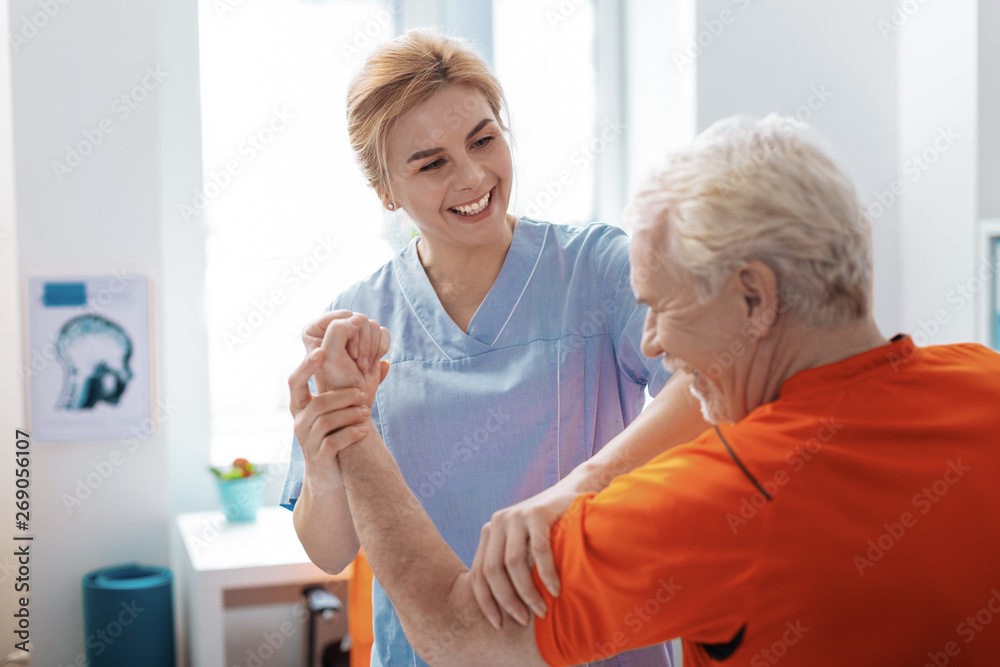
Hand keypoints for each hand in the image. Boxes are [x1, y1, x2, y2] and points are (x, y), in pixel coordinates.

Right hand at [288, 348, 371, 491]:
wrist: (330, 475)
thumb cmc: (337, 434)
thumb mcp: (341, 409)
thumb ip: (358, 386)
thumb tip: (386, 362)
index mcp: (300, 406)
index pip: (295, 381)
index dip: (306, 366)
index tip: (321, 351)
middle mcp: (299, 422)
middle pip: (320, 402)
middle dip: (344, 396)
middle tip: (364, 395)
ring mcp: (307, 441)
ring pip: (327, 421)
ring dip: (351, 414)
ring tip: (367, 412)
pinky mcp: (319, 457)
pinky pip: (334, 441)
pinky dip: (351, 434)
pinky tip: (363, 431)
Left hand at [304, 311, 390, 402]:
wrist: (356, 401)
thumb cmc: (338, 381)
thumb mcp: (331, 355)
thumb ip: (338, 330)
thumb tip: (357, 319)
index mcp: (316, 329)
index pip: (342, 315)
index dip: (348, 333)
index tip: (346, 355)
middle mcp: (333, 328)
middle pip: (359, 319)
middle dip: (362, 343)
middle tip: (355, 363)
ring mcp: (353, 335)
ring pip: (372, 325)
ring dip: (370, 349)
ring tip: (361, 366)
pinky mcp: (370, 341)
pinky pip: (383, 332)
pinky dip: (381, 348)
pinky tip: (371, 362)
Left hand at [469, 482, 579, 629]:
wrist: (572, 494)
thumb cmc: (548, 529)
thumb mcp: (523, 546)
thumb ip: (509, 567)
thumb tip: (502, 611)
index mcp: (488, 533)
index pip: (478, 573)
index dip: (485, 602)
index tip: (498, 625)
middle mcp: (497, 522)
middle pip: (493, 570)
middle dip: (507, 600)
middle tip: (523, 619)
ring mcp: (516, 515)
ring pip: (513, 563)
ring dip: (527, 592)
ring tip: (541, 610)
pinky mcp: (537, 512)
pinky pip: (539, 550)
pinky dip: (547, 574)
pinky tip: (555, 590)